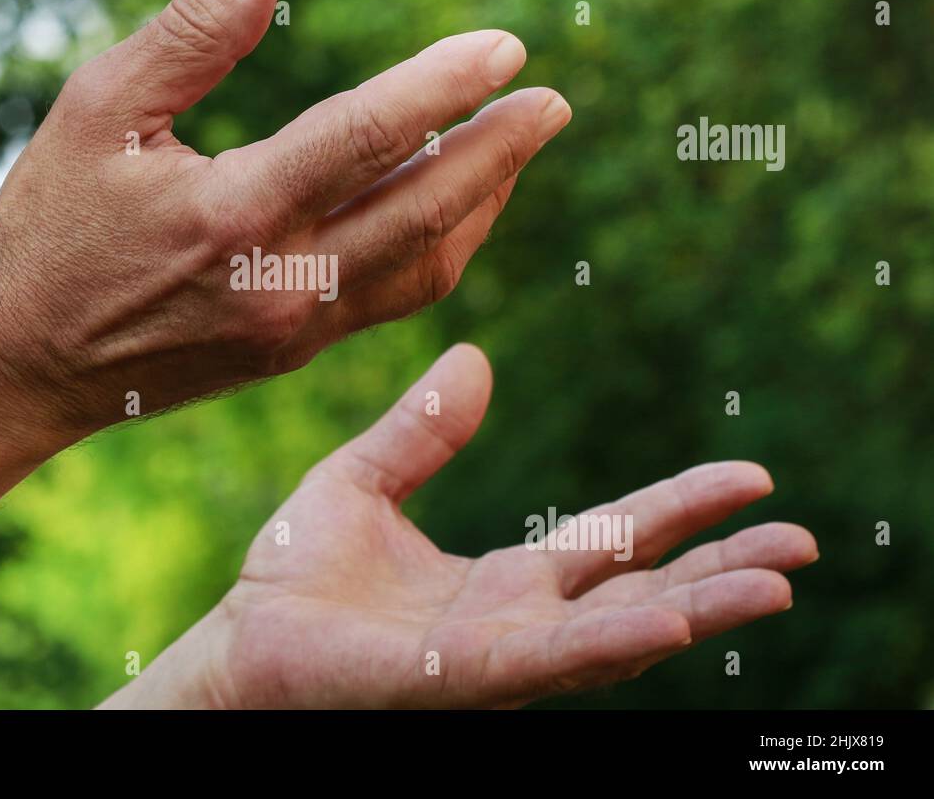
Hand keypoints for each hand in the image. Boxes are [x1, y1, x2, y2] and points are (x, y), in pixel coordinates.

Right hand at [0, 0, 570, 443]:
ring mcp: (294, 328)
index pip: (366, 136)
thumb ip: (188, 35)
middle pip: (426, 211)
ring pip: (424, 266)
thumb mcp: (97, 112)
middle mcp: (280, 282)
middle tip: (554, 101)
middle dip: (501, 152)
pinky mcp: (293, 353)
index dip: (444, 84)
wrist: (25, 362)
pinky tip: (451, 206)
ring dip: (481, 204)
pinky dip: (439, 246)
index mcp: (233, 214)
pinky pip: (394, 295)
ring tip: (516, 148)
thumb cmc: (51, 226)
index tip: (507, 46)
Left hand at [105, 345, 817, 707]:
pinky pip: (550, 664)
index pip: (613, 541)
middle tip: (800, 543)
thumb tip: (477, 358)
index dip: (681, 510)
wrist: (238, 642)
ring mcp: (496, 659)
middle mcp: (517, 624)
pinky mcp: (460, 679)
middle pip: (639, 592)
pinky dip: (614, 643)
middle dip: (719, 570)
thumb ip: (424, 430)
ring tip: (774, 585)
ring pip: (617, 637)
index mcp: (503, 580)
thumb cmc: (295, 577)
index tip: (749, 478)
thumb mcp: (365, 482)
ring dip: (697, 612)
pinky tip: (670, 621)